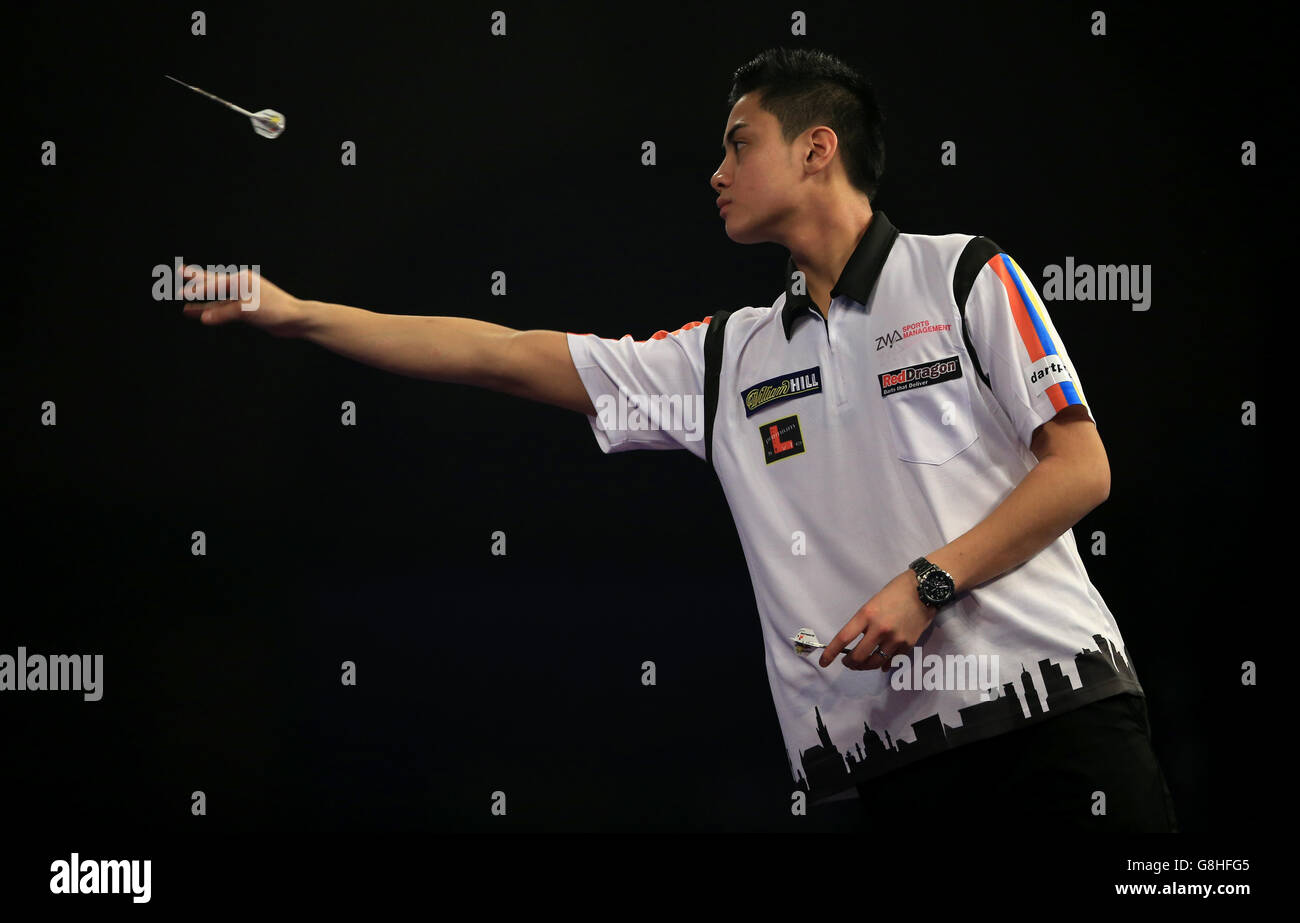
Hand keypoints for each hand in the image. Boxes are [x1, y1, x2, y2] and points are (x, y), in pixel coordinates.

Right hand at [178, 264, 305, 337]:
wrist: (295, 319)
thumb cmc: (276, 311)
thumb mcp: (248, 311)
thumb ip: (225, 313)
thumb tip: (204, 317)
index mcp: (241, 280)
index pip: (214, 285)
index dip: (197, 290)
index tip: (180, 293)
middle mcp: (241, 285)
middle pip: (213, 282)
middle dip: (196, 279)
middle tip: (179, 270)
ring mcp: (243, 297)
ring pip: (217, 296)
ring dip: (201, 297)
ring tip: (183, 295)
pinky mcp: (246, 308)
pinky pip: (224, 308)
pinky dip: (212, 310)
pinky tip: (199, 313)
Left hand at [818, 570, 937, 670]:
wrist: (924, 590)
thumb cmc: (895, 592)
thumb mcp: (872, 603)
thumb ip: (863, 623)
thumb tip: (856, 643)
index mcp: (866, 615)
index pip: (843, 638)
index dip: (831, 653)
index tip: (824, 662)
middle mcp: (879, 629)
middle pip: (858, 657)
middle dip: (849, 663)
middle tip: (847, 662)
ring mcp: (894, 639)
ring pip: (874, 662)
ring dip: (864, 666)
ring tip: (861, 664)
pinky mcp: (907, 644)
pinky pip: (891, 661)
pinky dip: (883, 664)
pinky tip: (879, 663)